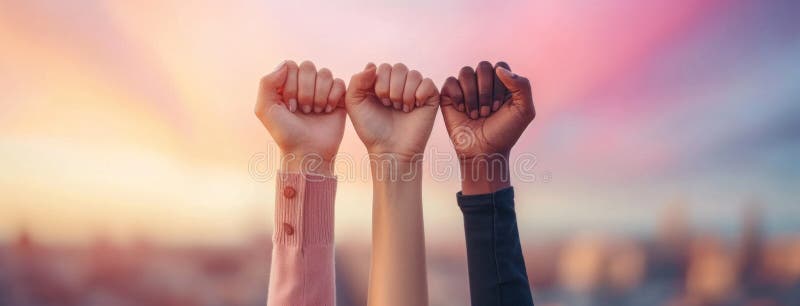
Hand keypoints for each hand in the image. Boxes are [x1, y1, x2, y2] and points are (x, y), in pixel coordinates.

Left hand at [255, 60, 346, 175]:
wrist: (307, 151)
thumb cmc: (285, 133)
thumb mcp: (265, 108)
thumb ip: (267, 82)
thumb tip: (287, 64)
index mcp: (286, 84)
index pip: (291, 66)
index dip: (290, 84)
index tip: (289, 106)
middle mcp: (305, 84)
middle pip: (308, 67)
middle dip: (305, 90)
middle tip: (303, 110)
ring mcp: (322, 90)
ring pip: (325, 73)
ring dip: (319, 94)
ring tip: (315, 112)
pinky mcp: (338, 97)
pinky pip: (339, 82)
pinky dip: (333, 96)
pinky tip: (327, 110)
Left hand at [345, 63, 438, 162]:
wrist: (390, 149)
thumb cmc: (371, 129)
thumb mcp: (354, 104)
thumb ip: (356, 81)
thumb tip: (372, 65)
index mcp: (383, 81)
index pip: (384, 67)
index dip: (380, 84)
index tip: (378, 101)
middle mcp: (400, 83)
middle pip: (399, 68)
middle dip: (392, 89)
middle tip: (390, 106)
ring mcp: (416, 90)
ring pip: (414, 74)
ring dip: (405, 94)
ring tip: (401, 109)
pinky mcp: (430, 98)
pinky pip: (428, 83)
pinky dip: (419, 95)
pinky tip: (414, 107)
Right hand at [440, 61, 534, 193]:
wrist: (483, 151)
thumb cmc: (504, 132)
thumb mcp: (524, 110)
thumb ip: (522, 85)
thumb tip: (499, 69)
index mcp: (502, 82)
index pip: (500, 66)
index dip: (499, 85)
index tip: (499, 107)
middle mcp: (483, 82)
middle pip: (483, 66)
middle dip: (485, 91)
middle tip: (487, 112)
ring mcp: (466, 87)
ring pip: (466, 72)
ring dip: (472, 96)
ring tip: (475, 114)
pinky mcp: (449, 95)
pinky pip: (450, 81)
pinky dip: (457, 96)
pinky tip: (462, 110)